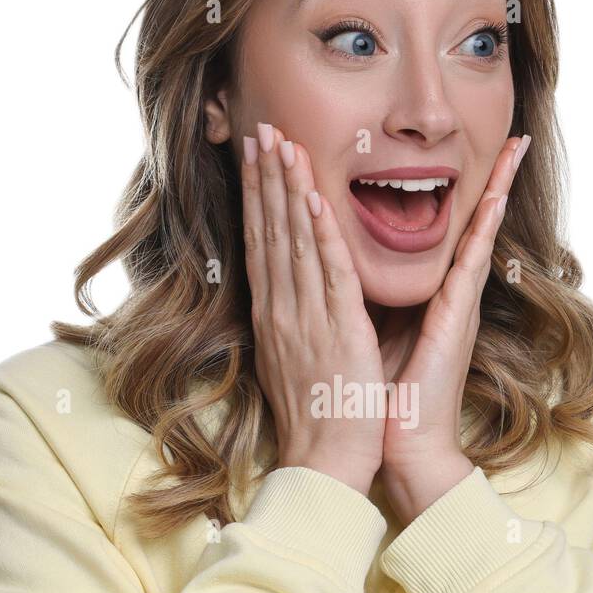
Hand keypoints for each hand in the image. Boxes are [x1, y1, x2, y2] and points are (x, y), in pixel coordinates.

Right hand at [242, 122, 385, 496]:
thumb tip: (287, 299)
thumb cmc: (317, 419)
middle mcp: (281, 311)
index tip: (254, 157)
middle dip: (265, 178)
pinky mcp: (338, 332)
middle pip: (269, 232)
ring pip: (294, 242)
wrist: (325, 463)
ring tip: (282, 144)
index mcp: (272, 317)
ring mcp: (306, 320)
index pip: (262, 244)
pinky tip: (314, 199)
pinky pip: (330, 274)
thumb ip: (292, 324)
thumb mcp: (294, 363)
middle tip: (260, 129)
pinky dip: (321, 235)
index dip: (258, 197)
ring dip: (288, 190)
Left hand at [379, 134, 530, 522]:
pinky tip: (490, 198)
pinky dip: (479, 230)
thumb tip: (353, 271)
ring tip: (513, 150)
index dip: (464, 196)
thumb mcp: (376, 336)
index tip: (479, 158)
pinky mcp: (454, 323)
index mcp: (432, 299)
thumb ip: (375, 303)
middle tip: (516, 136)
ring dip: (496, 190)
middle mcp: (451, 298)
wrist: (400, 448)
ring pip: (478, 235)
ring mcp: (458, 308)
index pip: (450, 234)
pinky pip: (468, 266)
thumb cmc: (385, 401)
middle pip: (474, 226)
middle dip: (494, 180)